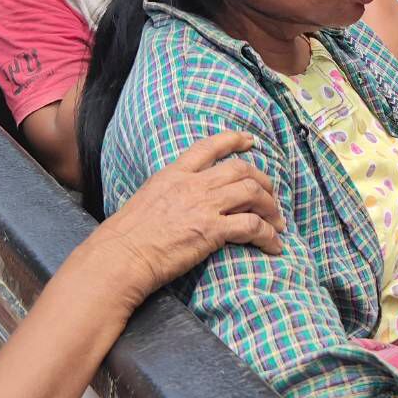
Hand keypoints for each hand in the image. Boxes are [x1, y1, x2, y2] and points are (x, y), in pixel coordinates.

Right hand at [84, 131, 285, 314]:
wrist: (119, 257)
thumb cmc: (125, 237)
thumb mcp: (145, 199)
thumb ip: (168, 193)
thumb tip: (180, 201)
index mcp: (173, 174)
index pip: (208, 147)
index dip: (233, 140)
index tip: (250, 141)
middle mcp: (193, 185)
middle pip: (241, 170)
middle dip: (263, 180)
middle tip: (272, 194)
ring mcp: (204, 206)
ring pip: (252, 193)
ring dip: (271, 207)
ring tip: (278, 222)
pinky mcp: (212, 230)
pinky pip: (252, 226)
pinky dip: (268, 235)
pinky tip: (273, 245)